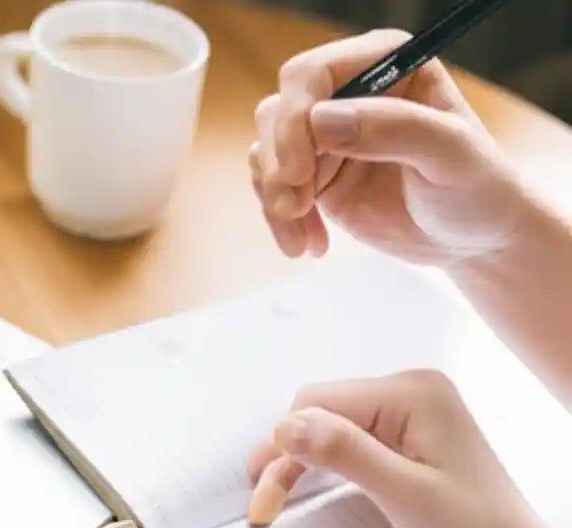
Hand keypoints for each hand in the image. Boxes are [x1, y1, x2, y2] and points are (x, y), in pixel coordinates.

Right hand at [247, 370, 565, 527]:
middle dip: (287, 454)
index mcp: (413, 394)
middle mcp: (411, 395)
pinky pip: (349, 443)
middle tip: (263, 502)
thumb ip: (345, 453)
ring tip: (272, 498)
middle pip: (320, 412)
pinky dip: (322, 465)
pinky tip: (307, 484)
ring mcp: (411, 420)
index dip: (284, 444)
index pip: (319, 402)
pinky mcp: (408, 446)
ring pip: (329, 429)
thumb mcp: (405, 495)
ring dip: (299, 461)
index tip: (263, 492)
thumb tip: (284, 425)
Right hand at [251, 29, 538, 265]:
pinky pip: (272, 186)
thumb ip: (395, 129)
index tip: (298, 171)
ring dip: (275, 197)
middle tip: (293, 209)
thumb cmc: (477, 189)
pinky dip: (281, 218)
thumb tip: (321, 120)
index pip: (315, 74)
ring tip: (301, 239)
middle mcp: (349, 94)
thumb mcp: (452, 155)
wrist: (474, 239)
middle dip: (278, 165)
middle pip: (279, 112)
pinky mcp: (313, 174)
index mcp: (387, 66)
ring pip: (266, 151)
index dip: (295, 118)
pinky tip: (309, 243)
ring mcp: (327, 136)